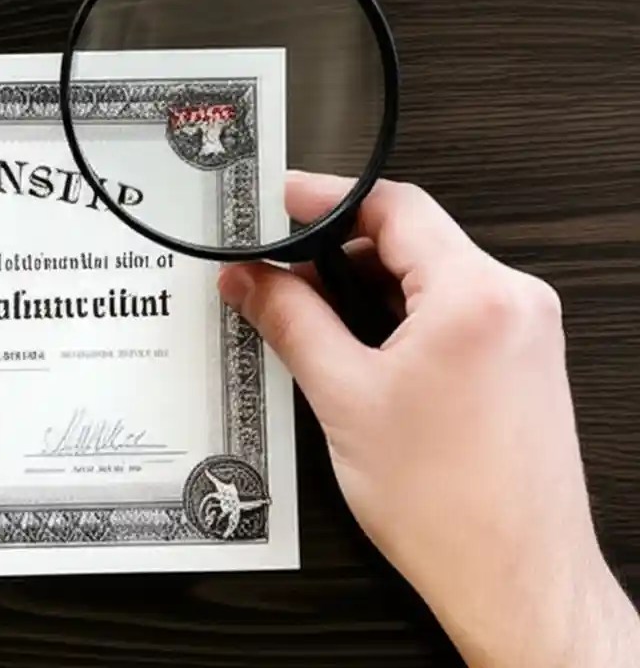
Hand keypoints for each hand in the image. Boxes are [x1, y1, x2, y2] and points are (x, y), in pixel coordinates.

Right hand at [217, 172, 639, 666]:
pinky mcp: (522, 366)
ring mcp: (525, 335)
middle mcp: (514, 302)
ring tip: (308, 318)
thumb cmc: (447, 504)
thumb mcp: (343, 398)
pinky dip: (400, 318)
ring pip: (431, 279)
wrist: (515, 578)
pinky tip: (355, 350)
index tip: (279, 201)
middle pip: (414, 239)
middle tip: (276, 271)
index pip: (395, 207)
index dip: (326, 197)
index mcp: (475, 295)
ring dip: (368, 287)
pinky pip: (453, 315)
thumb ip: (290, 321)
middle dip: (337, 250)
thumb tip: (250, 278)